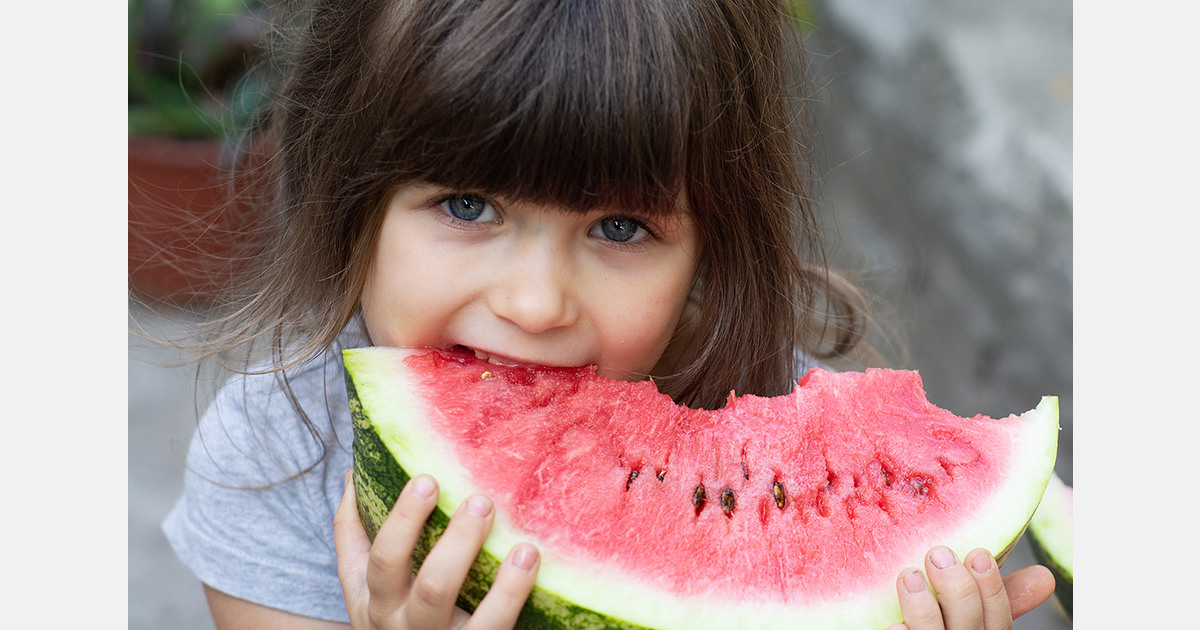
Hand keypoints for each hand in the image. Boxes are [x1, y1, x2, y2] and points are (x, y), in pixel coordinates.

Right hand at [334, 470, 540, 628]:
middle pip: (395, 566)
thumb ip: (359, 539)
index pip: (370, 553)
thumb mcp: (374, 591)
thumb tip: (354, 477)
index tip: (426, 479)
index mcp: (371, 600)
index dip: (396, 516)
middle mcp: (395, 621)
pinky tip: (528, 556)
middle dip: (418, 521)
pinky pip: (491, 623)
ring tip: (488, 510)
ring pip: (438, 592)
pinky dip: (511, 588)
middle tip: (468, 495)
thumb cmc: (403, 620)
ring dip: (464, 545)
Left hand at [889, 546, 1054, 629]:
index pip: (999, 618)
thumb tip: (1043, 576)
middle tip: (938, 554)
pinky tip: (895, 624)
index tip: (979, 553)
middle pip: (970, 627)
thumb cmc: (945, 624)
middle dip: (957, 590)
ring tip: (910, 576)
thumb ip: (996, 596)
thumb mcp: (974, 614)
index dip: (991, 588)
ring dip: (925, 607)